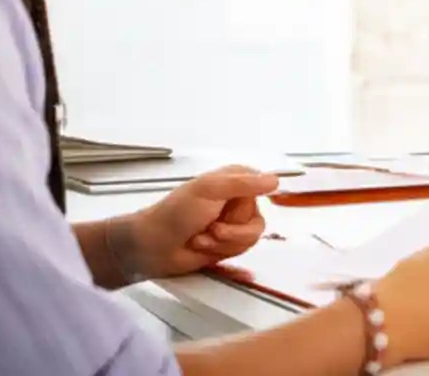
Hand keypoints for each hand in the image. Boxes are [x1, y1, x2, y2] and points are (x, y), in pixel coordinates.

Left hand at [122, 165, 280, 279]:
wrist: (153, 247)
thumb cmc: (175, 213)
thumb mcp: (208, 190)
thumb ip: (244, 183)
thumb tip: (275, 180)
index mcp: (233, 179)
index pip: (262, 186)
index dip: (249, 201)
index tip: (231, 205)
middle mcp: (237, 200)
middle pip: (258, 217)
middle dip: (232, 227)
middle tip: (210, 223)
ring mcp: (233, 224)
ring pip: (252, 236)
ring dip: (224, 241)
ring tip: (202, 237)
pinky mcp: (229, 244)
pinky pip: (243, 249)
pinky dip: (220, 250)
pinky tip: (202, 245)